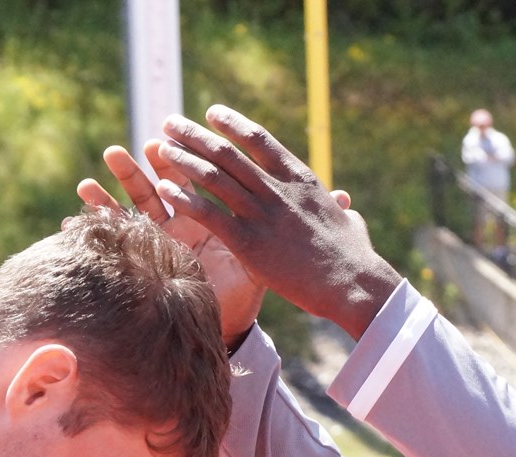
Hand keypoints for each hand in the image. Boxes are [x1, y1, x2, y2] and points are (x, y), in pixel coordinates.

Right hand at [80, 144, 267, 344]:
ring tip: (85, 185)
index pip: (183, 182)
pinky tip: (69, 226)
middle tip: (114, 154)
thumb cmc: (242, 296)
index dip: (168, 164)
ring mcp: (153, 246)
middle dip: (130, 173)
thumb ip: (255, 238)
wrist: (225, 329)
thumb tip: (268, 215)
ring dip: (104, 199)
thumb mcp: (251, 266)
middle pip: (148, 192)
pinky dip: (92, 238)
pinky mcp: (139, 268)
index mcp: (201, 218)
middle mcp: (173, 228)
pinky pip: (112, 249)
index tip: (154, 146)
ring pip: (124, 216)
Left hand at [151, 106, 402, 340]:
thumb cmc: (355, 258)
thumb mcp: (349, 222)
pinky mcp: (250, 243)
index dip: (232, 123)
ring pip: (213, 177)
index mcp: (300, 179)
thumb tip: (346, 205)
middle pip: (228, 152)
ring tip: (160, 147)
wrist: (354, 284)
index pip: (259, 140)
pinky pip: (209, 214)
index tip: (211, 113)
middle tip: (171, 122)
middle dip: (195, 134)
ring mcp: (262, 214)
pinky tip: (164, 188)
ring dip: (183, 159)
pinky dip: (184, 198)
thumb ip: (341, 209)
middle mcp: (278, 189)